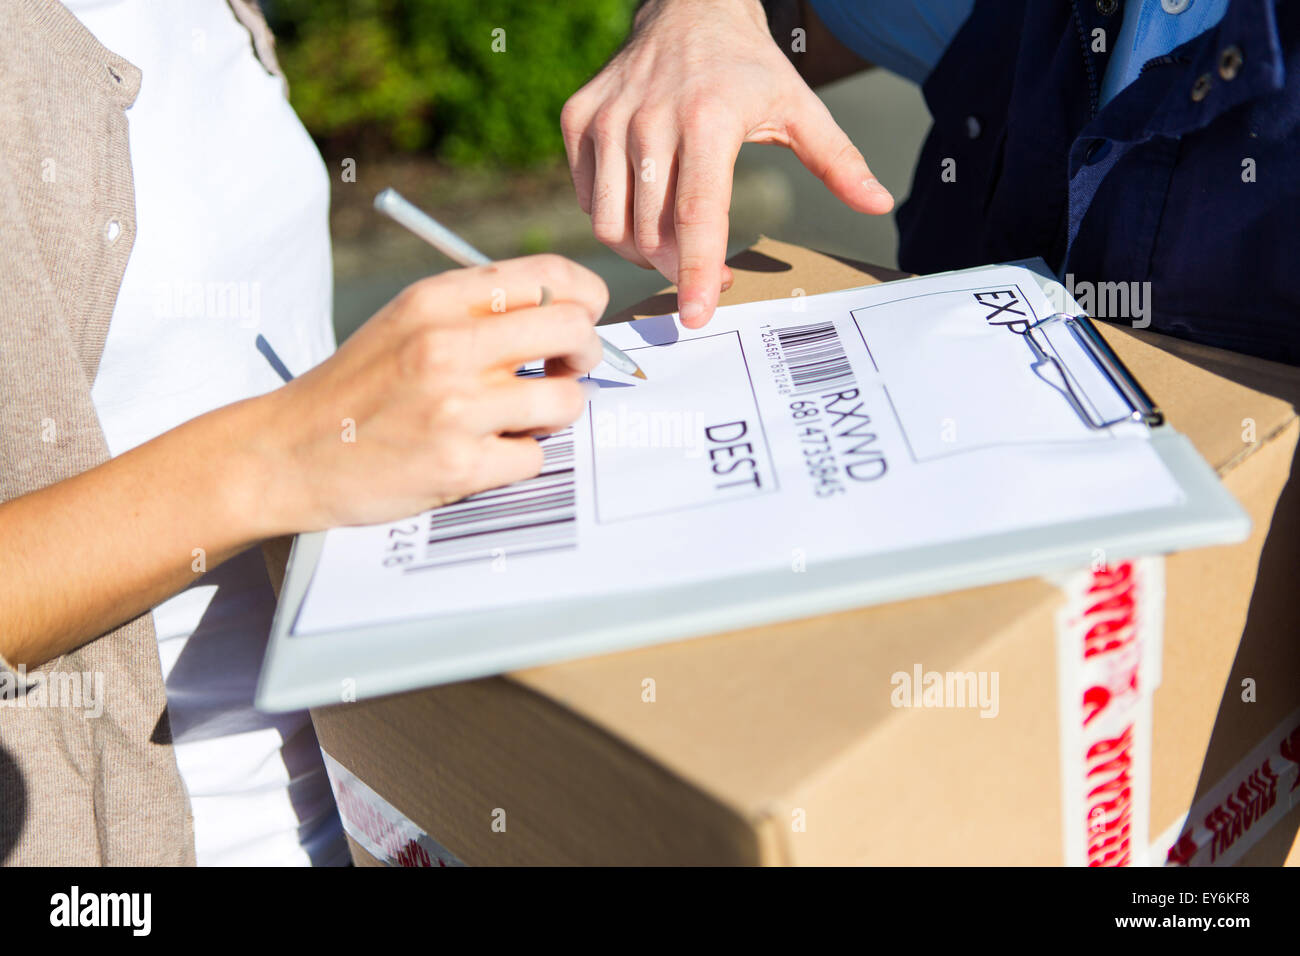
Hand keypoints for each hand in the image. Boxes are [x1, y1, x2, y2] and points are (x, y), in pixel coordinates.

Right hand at [259, 254, 607, 530]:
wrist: (288, 452)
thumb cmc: (357, 387)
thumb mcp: (407, 320)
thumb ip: (479, 308)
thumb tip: (568, 312)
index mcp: (437, 299)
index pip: (550, 276)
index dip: (585, 298)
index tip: (583, 318)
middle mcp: (448, 346)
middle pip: (574, 331)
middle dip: (587, 354)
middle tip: (568, 370)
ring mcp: (455, 408)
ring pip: (566, 401)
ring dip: (553, 415)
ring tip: (517, 418)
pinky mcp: (459, 465)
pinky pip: (535, 457)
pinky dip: (518, 460)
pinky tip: (482, 453)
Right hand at [560, 0, 892, 327]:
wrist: (687, 7)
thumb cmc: (745, 66)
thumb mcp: (799, 106)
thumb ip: (838, 160)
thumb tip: (880, 203)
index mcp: (708, 118)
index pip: (697, 215)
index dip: (695, 271)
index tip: (698, 315)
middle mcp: (650, 118)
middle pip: (652, 231)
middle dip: (680, 270)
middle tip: (712, 272)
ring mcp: (607, 119)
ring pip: (611, 224)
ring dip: (643, 254)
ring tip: (675, 245)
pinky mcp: (579, 119)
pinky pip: (589, 200)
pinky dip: (615, 220)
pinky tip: (645, 208)